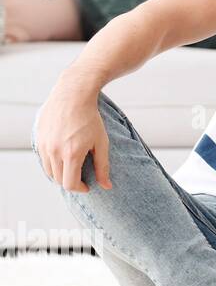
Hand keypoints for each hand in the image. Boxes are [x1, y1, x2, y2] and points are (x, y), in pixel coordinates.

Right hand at [35, 75, 110, 193]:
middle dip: (71, 182)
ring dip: (60, 174)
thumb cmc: (91, 119)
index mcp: (71, 154)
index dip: (80, 188)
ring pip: (49, 171)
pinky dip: (53, 164)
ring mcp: (44, 145)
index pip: (70, 183)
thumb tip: (107, 186)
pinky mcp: (38, 139)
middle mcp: (54, 152)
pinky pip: (43, 159)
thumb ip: (103, 166)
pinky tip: (64, 157)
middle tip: (82, 178)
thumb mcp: (102, 143)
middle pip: (59, 180)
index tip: (88, 186)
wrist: (73, 96)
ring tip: (73, 168)